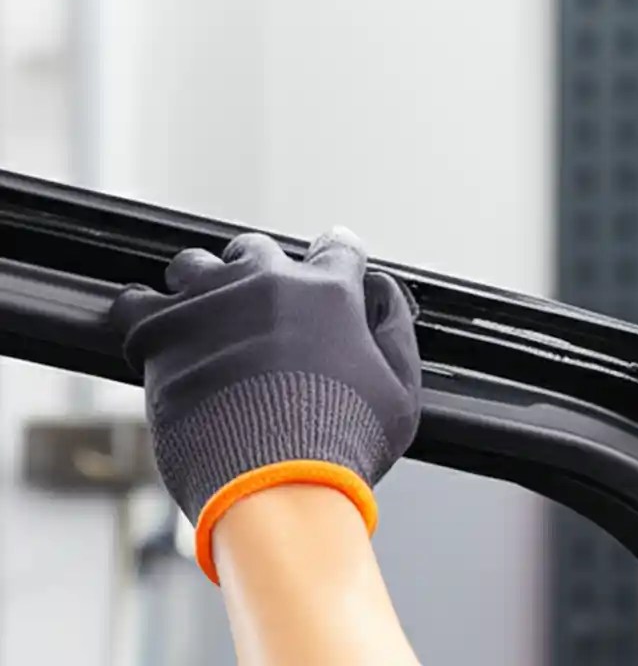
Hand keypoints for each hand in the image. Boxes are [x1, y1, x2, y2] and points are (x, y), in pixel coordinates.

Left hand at [111, 227, 421, 581]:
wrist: (277, 489)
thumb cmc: (346, 447)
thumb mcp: (402, 391)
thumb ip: (395, 328)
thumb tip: (381, 289)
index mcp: (331, 292)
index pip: (338, 248)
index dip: (336, 258)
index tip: (328, 273)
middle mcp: (269, 282)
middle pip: (255, 251)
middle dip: (257, 277)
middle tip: (255, 318)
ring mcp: (211, 302)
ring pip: (193, 266)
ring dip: (199, 290)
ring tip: (202, 328)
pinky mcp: (161, 332)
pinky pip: (135, 303)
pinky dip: (143, 317)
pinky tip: (155, 340)